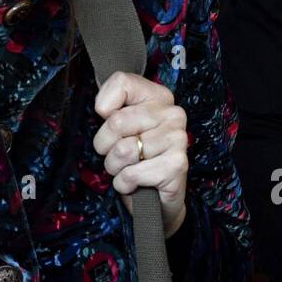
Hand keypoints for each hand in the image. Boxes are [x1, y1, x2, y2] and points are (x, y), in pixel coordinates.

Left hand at [92, 72, 188, 237]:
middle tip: (117, 155)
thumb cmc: (135, 158)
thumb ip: (110, 107)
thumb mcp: (119, 127)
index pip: (122, 82)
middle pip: (116, 122)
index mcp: (158, 96)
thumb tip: (103, 109)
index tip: (110, 122)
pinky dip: (124, 183)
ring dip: (115, 168)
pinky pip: (131, 173)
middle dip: (106, 146)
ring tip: (127, 169)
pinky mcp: (177, 164)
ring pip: (123, 150)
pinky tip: (135, 183)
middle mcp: (173, 113)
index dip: (104, 107)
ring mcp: (177, 138)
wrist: (156, 200)